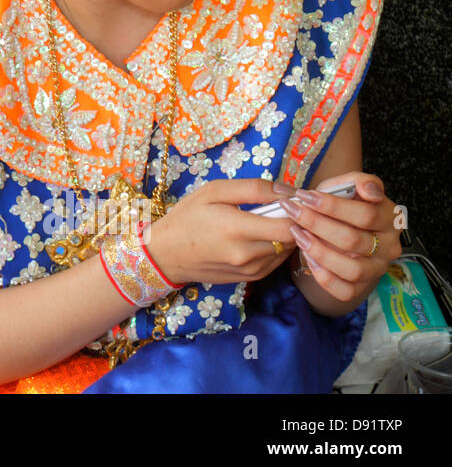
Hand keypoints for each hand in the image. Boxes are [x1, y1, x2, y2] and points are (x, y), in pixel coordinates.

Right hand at [147, 179, 298, 284]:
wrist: (166, 254)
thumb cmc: (187, 217)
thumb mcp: (213, 191)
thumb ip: (252, 188)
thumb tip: (288, 191)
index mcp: (237, 228)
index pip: (290, 225)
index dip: (299, 211)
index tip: (295, 199)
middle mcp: (248, 254)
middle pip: (292, 239)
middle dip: (295, 222)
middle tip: (286, 208)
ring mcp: (251, 269)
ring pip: (286, 250)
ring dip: (286, 235)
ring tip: (272, 220)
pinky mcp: (250, 278)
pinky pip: (276, 261)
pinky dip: (276, 247)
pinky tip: (262, 235)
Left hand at [283, 173, 401, 304]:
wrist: (339, 229)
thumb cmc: (342, 205)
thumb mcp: (346, 187)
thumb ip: (358, 181)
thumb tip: (369, 190)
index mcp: (390, 219)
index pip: (366, 214)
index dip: (332, 206)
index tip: (304, 196)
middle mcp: (389, 246)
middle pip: (353, 240)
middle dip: (316, 224)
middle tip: (292, 211)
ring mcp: (377, 269)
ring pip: (351, 269)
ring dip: (318, 251)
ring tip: (296, 233)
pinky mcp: (362, 287)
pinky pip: (344, 290)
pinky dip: (323, 276)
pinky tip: (307, 256)